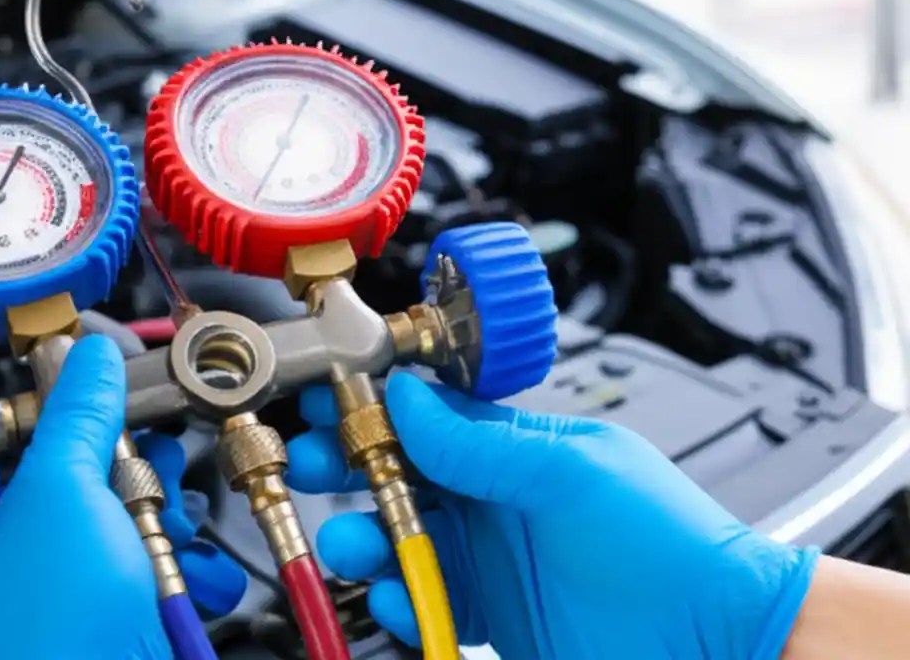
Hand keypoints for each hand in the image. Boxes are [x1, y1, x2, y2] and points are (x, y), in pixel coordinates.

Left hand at [0, 335, 244, 659]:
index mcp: (11, 521)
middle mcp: (51, 559)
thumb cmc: (58, 630)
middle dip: (153, 479)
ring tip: (177, 545)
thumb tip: (91, 355)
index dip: (99, 417)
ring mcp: (100, 597)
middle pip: (117, 482)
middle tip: (157, 484)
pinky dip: (201, 580)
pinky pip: (185, 579)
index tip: (135, 398)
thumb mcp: (64, 493)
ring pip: (160, 529)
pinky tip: (195, 588)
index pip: (58, 440)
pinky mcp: (145, 624)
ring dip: (184, 531)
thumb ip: (79, 419)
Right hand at [286, 373, 819, 659]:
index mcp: (516, 449)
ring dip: (365, 538)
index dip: (374, 410)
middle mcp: (496, 498)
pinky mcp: (489, 615)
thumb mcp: (572, 474)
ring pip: (401, 539)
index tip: (330, 409)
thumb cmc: (671, 547)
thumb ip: (482, 442)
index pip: (428, 417)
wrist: (717, 642)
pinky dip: (399, 600)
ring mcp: (491, 558)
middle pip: (399, 476)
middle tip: (318, 470)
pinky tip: (397, 598)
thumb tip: (409, 398)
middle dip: (351, 470)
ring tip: (354, 546)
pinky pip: (423, 600)